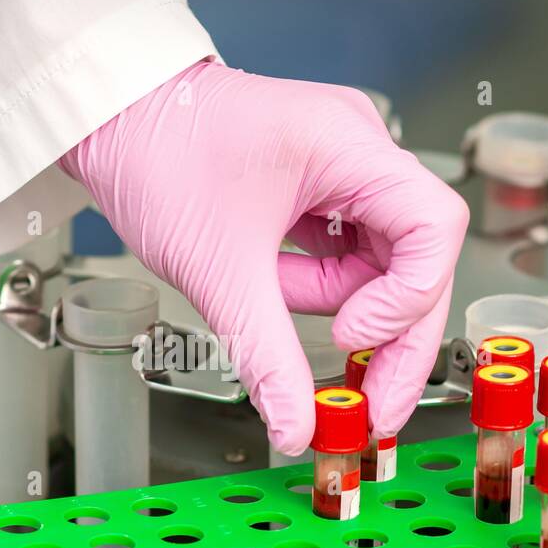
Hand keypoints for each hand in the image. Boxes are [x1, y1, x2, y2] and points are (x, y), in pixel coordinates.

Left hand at [59, 59, 467, 455]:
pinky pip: (344, 251)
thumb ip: (267, 356)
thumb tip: (298, 427)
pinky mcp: (321, 185)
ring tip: (266, 295)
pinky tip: (271, 283)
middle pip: (416, 257)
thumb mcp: (218, 271)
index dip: (406, 298)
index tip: (352, 338)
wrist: (112, 119)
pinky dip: (315, 283)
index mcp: (348, 145)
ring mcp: (343, 166)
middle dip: (390, 334)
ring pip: (379, 262)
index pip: (434, 226)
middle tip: (371, 405)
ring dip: (332, 302)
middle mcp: (359, 149)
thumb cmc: (155, 154)